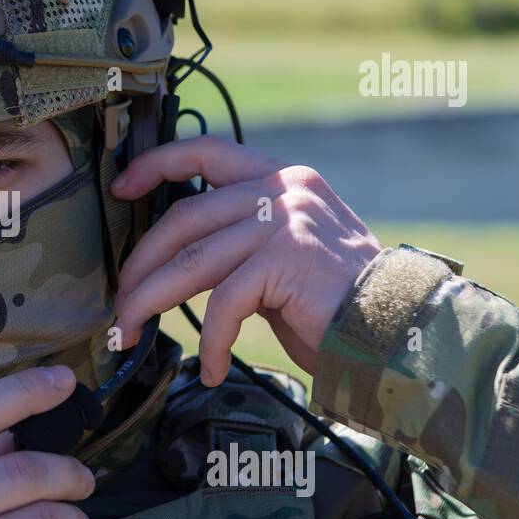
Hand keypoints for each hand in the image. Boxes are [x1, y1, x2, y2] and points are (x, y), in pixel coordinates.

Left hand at [110, 135, 380, 384]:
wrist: (399, 332)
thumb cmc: (335, 305)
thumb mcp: (282, 254)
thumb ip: (238, 238)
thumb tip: (172, 255)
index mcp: (282, 178)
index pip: (206, 151)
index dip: (156, 165)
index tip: (121, 189)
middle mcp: (284, 189)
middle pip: (184, 217)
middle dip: (141, 264)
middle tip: (119, 303)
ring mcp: (287, 220)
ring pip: (192, 261)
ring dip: (151, 301)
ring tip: (132, 332)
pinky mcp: (287, 258)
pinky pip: (223, 302)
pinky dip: (210, 341)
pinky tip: (211, 366)